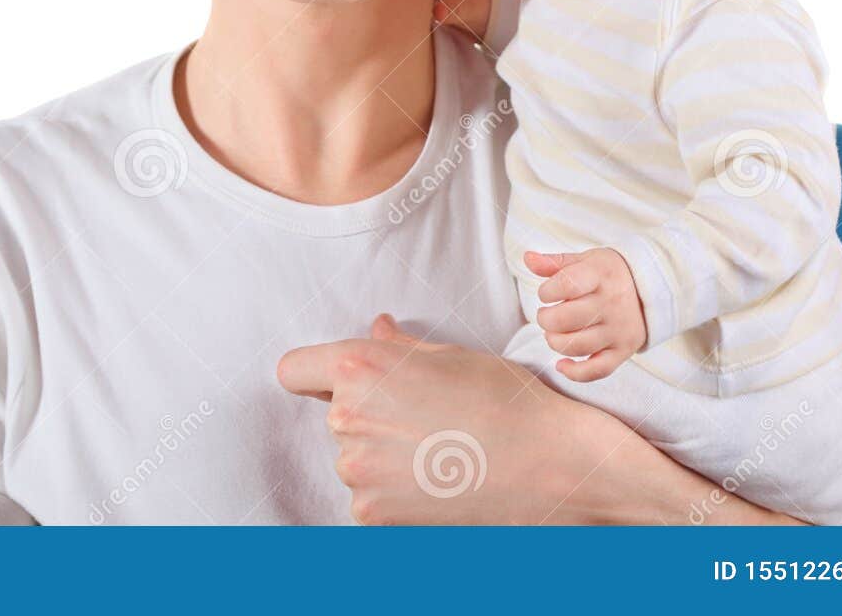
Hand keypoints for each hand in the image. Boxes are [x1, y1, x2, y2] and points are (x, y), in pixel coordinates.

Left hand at [276, 313, 632, 523]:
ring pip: (352, 455)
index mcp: (360, 367)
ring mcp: (356, 468)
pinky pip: (367, 493)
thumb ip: (399, 347)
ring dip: (380, 453)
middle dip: (366, 412)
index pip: (294, 371)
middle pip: (332, 412)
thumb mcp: (450, 356)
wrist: (547, 465)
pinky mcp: (371, 510)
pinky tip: (436, 479)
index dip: (313, 374)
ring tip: (436, 449)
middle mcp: (347, 416)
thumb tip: (377, 330)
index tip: (333, 382)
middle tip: (421, 416)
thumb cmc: (503, 400)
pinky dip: (393, 489)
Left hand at [527, 248, 648, 380]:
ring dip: (554, 342)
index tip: (546, 293)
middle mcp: (612, 303)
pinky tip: (562, 364)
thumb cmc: (608, 274)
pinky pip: (597, 370)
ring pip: (577, 345)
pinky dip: (575, 373)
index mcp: (601, 275)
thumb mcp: (585, 260)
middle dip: (545, 319)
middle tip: (546, 315)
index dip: (546, 292)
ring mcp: (618, 329)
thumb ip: (555, 262)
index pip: (566, 286)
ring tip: (553, 333)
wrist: (651, 290)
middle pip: (566, 319)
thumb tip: (527, 258)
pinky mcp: (623, 351)